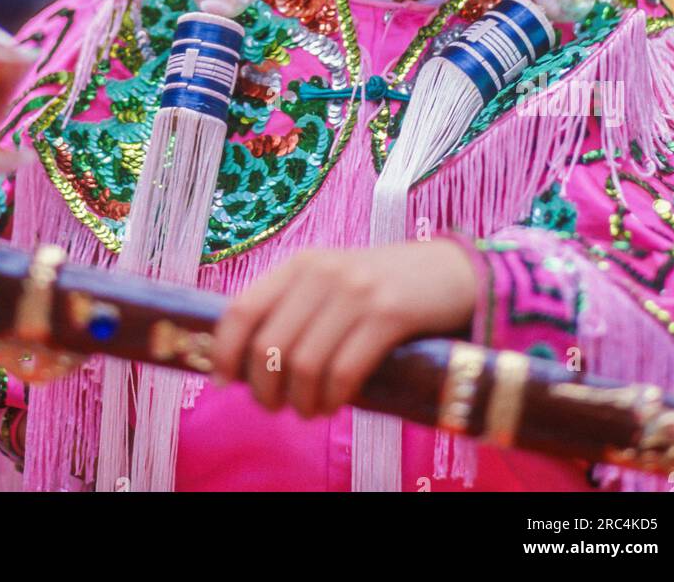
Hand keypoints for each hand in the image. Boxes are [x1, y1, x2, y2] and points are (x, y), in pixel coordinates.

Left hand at [210, 238, 477, 418]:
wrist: (448, 271)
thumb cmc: (381, 287)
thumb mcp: (331, 284)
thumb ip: (294, 310)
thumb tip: (248, 366)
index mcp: (299, 265)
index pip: (241, 309)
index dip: (226, 352)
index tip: (226, 383)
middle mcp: (322, 273)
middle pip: (269, 347)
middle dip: (266, 390)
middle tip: (277, 407)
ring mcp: (355, 292)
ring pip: (304, 365)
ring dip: (301, 402)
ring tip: (311, 409)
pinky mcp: (388, 314)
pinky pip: (344, 371)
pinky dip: (332, 398)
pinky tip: (335, 403)